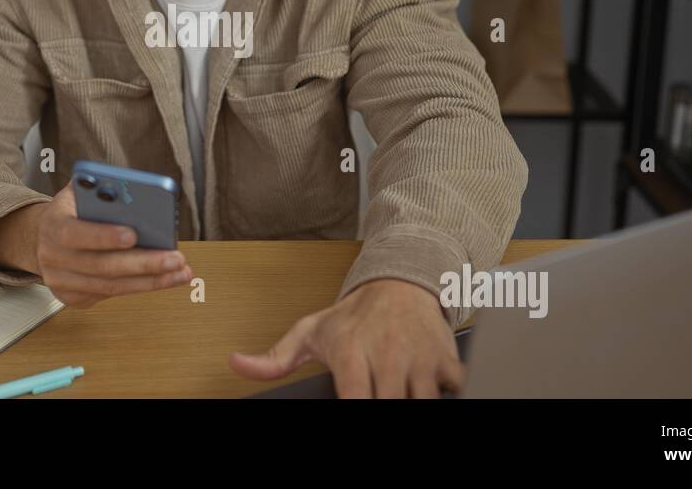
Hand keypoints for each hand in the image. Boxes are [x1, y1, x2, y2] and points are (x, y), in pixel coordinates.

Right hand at [30, 182, 192, 307]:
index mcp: (53, 224)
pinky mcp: (74, 298)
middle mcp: (52, 257)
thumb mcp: (79, 191)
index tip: (134, 234)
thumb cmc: (72, 210)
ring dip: (150, 280)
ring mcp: (61, 282)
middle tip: (176, 258)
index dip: (104, 236)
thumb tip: (135, 192)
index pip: (75, 233)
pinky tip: (166, 279)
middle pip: (102, 266)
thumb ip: (101, 189)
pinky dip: (142, 286)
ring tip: (180, 271)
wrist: (43, 237)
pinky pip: (112, 295)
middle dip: (143, 263)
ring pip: (111, 286)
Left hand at [228, 278, 463, 397]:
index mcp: (351, 351)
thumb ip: (274, 357)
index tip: (355, 408)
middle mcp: (386, 354)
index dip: (357, 409)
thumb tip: (236, 364)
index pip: (355, 400)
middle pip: (390, 405)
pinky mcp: (446, 358)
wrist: (401, 282)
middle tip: (376, 400)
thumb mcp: (311, 331)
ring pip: (424, 402)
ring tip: (399, 396)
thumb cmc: (355, 314)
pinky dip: (447, 395)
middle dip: (384, 407)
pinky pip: (455, 389)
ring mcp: (418, 357)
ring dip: (414, 403)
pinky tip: (429, 392)